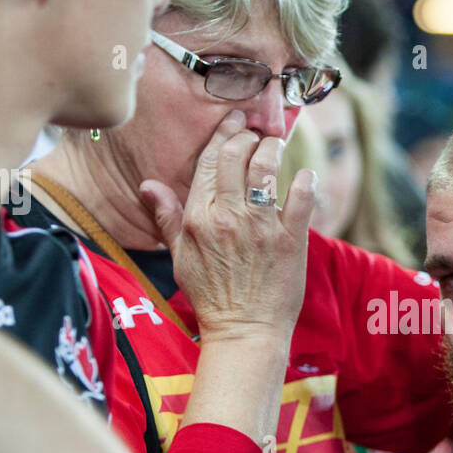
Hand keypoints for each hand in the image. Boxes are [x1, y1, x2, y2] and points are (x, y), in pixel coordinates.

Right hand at [140, 112, 317, 340]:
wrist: (244, 331)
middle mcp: (228, 216)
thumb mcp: (179, 257)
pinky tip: (304, 175)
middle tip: (257, 131)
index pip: (210, 161)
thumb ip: (166, 217)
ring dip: (273, 149)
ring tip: (276, 144)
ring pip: (267, 168)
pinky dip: (304, 181)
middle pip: (237, 156)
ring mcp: (261, 227)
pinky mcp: (290, 239)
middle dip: (249, 135)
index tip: (234, 121)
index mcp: (199, 217)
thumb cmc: (211, 296)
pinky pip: (300, 198)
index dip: (224, 135)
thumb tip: (148, 185)